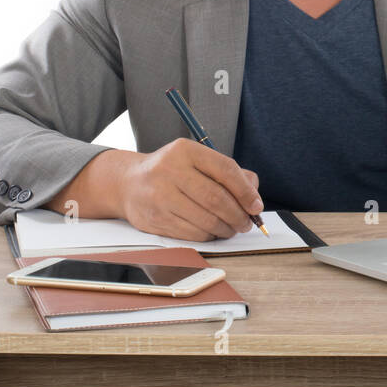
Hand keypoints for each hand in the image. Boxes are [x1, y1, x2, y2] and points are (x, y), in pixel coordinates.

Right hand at [118, 138, 262, 240]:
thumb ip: (227, 172)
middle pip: (216, 198)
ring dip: (226, 229)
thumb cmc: (172, 172)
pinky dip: (209, 236)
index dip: (246, 191)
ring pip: (205, 220)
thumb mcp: (197, 161)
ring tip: (232, 228)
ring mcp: (159, 195)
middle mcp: (170, 170)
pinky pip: (192, 234)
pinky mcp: (154, 218)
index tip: (256, 206)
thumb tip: (254, 193)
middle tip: (247, 223)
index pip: (225, 170)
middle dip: (238, 215)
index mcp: (185, 150)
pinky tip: (213, 232)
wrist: (129, 183)